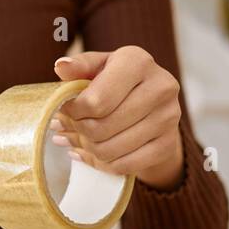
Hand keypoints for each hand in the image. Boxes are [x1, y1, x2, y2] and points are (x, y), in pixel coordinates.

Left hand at [53, 48, 184, 189]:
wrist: (153, 102)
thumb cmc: (117, 81)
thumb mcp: (98, 67)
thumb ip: (79, 66)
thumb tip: (61, 67)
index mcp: (138, 62)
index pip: (96, 102)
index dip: (73, 112)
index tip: (65, 110)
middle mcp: (160, 87)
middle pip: (101, 128)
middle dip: (78, 130)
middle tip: (70, 127)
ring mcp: (168, 118)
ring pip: (109, 150)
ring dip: (87, 148)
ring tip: (79, 139)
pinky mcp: (168, 144)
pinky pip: (124, 166)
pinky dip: (102, 164)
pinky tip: (93, 154)